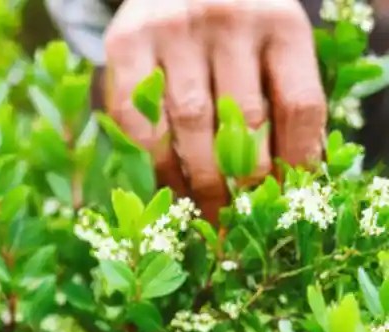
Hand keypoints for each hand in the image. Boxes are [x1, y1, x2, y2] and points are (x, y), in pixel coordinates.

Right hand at [104, 0, 326, 216]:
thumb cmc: (226, 27)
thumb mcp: (267, 45)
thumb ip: (281, 96)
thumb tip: (292, 174)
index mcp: (281, 23)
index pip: (299, 105)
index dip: (294, 161)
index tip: (283, 198)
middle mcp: (230, 18)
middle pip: (245, 119)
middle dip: (241, 180)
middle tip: (236, 217)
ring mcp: (175, 28)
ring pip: (190, 122)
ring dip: (194, 176)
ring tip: (200, 207)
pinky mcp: (127, 40)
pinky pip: (136, 113)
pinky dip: (148, 151)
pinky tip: (159, 175)